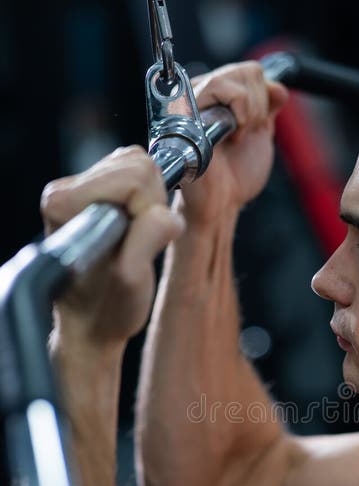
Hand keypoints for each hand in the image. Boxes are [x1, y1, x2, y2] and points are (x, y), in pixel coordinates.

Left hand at [41, 146, 184, 350]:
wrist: (92, 322)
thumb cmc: (105, 308)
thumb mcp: (130, 283)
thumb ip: (146, 242)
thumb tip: (167, 218)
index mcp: (65, 204)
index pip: (134, 176)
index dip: (149, 210)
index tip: (139, 242)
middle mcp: (66, 188)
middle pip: (138, 163)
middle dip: (151, 202)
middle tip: (140, 239)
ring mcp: (81, 186)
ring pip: (140, 164)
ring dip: (150, 202)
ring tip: (136, 237)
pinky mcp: (95, 189)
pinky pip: (137, 174)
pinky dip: (146, 201)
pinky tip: (133, 229)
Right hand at [178, 61, 288, 225]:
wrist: (222, 203)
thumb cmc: (235, 178)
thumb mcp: (260, 136)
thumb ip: (267, 109)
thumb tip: (279, 87)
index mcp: (219, 98)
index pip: (252, 72)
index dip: (264, 98)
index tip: (255, 127)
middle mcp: (205, 93)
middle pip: (249, 69)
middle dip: (258, 106)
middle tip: (244, 134)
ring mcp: (195, 97)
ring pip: (238, 75)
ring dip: (248, 112)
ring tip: (235, 137)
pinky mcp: (188, 105)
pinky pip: (222, 86)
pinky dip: (238, 113)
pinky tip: (228, 137)